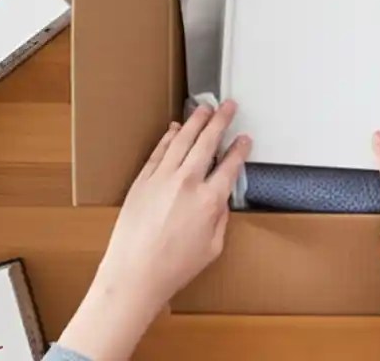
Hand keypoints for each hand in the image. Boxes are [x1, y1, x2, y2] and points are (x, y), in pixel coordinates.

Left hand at [59, 101, 250, 360]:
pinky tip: (175, 127)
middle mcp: (188, 183)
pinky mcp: (142, 180)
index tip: (244, 139)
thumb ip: (220, 218)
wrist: (134, 273)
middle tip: (228, 106)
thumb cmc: (174, 267)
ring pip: (182, 139)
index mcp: (210, 201)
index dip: (240, 149)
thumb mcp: (213, 248)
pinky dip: (169, 137)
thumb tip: (220, 199)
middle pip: (207, 142)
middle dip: (220, 121)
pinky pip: (159, 151)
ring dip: (196, 121)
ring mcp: (162, 178)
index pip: (230, 165)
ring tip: (205, 108)